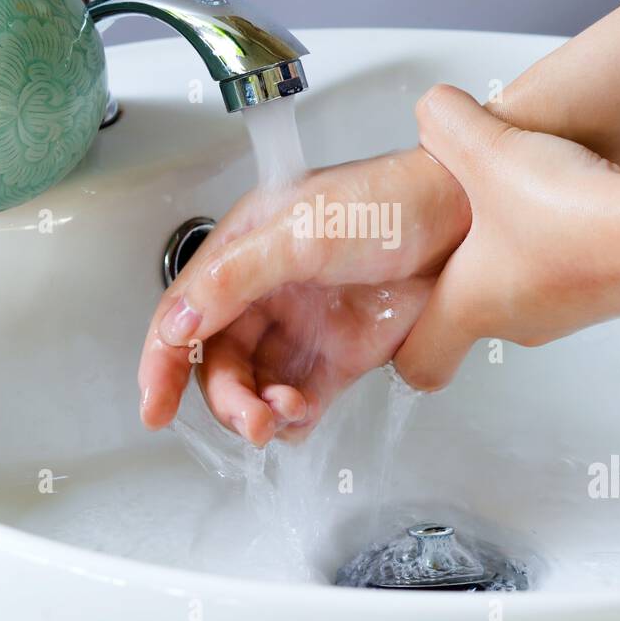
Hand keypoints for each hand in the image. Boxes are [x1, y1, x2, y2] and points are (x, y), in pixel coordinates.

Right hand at [138, 148, 470, 444]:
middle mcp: (266, 290)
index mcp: (242, 252)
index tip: (153, 407)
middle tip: (249, 418)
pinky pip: (301, 399)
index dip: (161, 362)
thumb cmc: (389, 201)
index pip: (184, 313)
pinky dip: (294, 417)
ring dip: (259, 411)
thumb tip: (179, 322)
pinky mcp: (342, 354)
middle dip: (226, 397)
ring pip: (257, 386)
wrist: (466, 219)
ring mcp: (303, 325)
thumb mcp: (302, 234)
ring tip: (281, 415)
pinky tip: (302, 415)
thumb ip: (235, 279)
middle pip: (220, 361)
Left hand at [394, 85, 619, 389]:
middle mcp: (517, 322)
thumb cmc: (571, 214)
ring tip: (512, 206)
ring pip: (520, 298)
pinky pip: (566, 279)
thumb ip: (446, 123)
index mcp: (470, 308)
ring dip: (510, 260)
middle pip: (469, 323)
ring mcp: (565, 314)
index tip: (394, 320)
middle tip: (448, 242)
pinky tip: (565, 204)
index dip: (398, 348)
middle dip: (456, 284)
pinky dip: (558, 250)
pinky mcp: (606, 295)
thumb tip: (431, 112)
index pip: (418, 365)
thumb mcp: (487, 151)